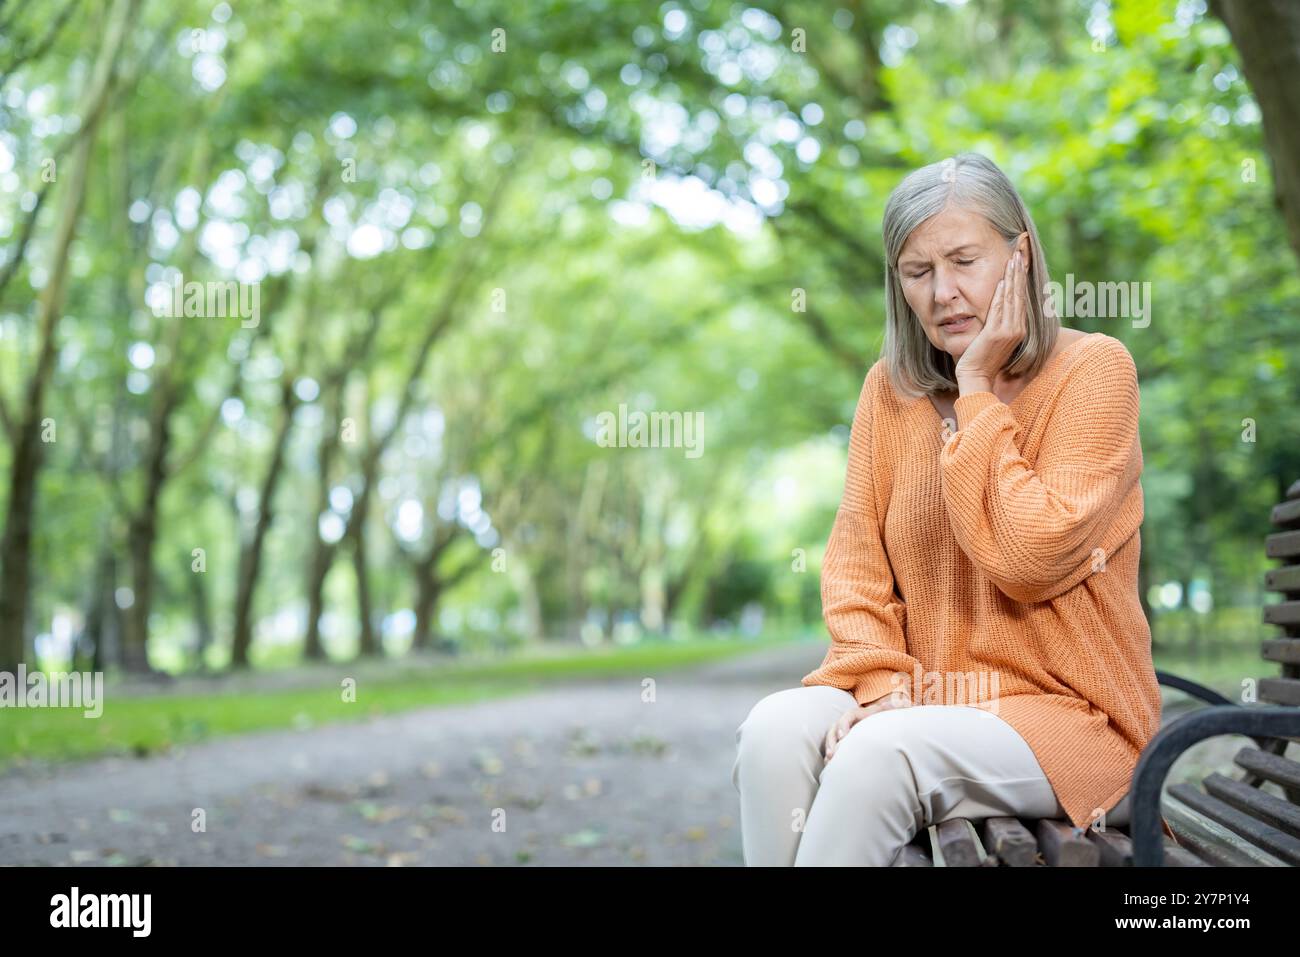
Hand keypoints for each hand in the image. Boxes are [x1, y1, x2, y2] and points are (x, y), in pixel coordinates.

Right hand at [822, 693, 912, 763]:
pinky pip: (832, 746)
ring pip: (830, 738)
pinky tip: (830, 764)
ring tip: (829, 759)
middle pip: (834, 728)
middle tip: (833, 753)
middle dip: (832, 741)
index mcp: (857, 714)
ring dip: (829, 748)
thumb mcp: (888, 712)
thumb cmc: (883, 718)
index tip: (844, 736)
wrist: (878, 723)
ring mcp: (842, 731)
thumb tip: (904, 703)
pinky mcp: (840, 740)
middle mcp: (847, 722)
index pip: (847, 716)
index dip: (843, 725)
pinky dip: (829, 754)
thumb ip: (894, 708)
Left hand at [953, 235, 1027, 390]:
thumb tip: (996, 304)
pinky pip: (1000, 308)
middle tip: (1021, 248)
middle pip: (1021, 292)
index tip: (1021, 257)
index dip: (1022, 276)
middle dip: (1021, 269)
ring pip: (1013, 297)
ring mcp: (1009, 330)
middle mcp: (1018, 327)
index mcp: (1018, 327)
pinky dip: (1003, 292)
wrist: (975, 377)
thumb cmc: (980, 358)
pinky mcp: (997, 334)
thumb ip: (996, 321)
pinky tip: (1004, 278)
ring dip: (1014, 276)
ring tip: (1015, 256)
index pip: (1021, 295)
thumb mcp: (991, 336)